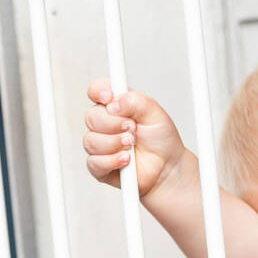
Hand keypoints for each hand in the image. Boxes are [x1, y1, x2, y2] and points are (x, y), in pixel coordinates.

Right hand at [83, 78, 186, 201]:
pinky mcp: (99, 166)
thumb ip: (135, 101)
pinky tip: (126, 160)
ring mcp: (100, 145)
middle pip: (91, 117)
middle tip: (133, 128)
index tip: (109, 97)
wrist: (167, 167)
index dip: (98, 91)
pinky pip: (94, 162)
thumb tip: (113, 103)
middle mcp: (104, 123)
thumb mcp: (154, 112)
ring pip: (91, 141)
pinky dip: (112, 161)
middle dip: (114, 124)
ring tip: (131, 145)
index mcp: (115, 105)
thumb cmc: (160, 139)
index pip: (96, 90)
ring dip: (114, 143)